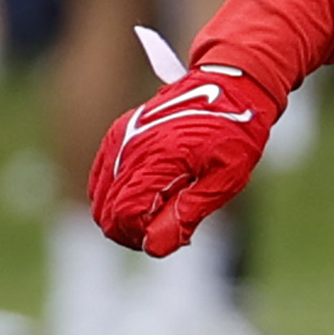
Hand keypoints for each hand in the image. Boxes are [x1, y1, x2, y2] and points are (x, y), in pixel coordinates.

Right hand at [88, 34, 288, 255]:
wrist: (228, 87)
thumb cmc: (234, 134)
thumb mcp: (225, 179)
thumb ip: (187, 213)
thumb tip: (153, 247)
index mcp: (156, 159)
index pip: (124, 216)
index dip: (144, 236)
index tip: (173, 233)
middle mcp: (129, 149)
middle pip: (106, 214)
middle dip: (133, 232)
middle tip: (168, 229)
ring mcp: (119, 140)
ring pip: (99, 200)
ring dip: (123, 215)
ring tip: (161, 212)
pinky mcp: (116, 136)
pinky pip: (99, 179)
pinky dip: (115, 196)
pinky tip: (148, 195)